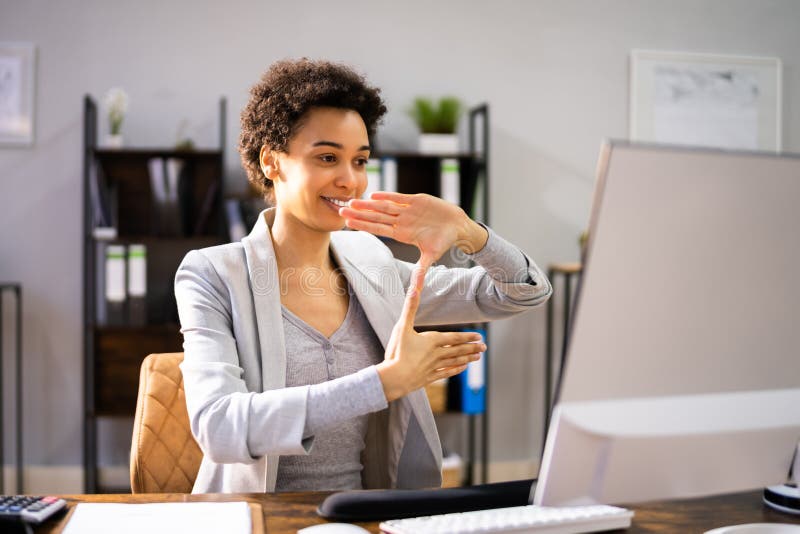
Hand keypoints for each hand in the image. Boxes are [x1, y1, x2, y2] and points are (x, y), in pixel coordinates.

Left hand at [340, 192, 488, 268]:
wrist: (457, 226)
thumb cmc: (443, 242)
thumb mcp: (431, 257)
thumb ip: (421, 271)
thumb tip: (417, 292)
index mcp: (401, 233)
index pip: (378, 229)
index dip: (363, 226)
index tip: (348, 224)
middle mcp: (400, 221)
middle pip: (376, 217)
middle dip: (359, 213)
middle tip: (341, 210)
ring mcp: (407, 210)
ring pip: (384, 206)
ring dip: (369, 204)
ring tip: (353, 201)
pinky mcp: (416, 200)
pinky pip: (399, 198)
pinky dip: (388, 196)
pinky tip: (374, 195)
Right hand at [376, 263, 485, 401]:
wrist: (394, 377)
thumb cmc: (397, 351)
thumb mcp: (402, 326)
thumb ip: (410, 307)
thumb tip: (414, 289)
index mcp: (432, 340)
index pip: (454, 338)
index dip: (467, 337)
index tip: (479, 337)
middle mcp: (436, 354)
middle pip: (458, 350)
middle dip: (472, 348)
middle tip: (484, 347)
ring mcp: (433, 367)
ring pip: (454, 361)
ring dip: (467, 359)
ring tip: (478, 357)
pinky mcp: (428, 378)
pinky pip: (446, 373)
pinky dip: (456, 370)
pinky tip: (462, 369)